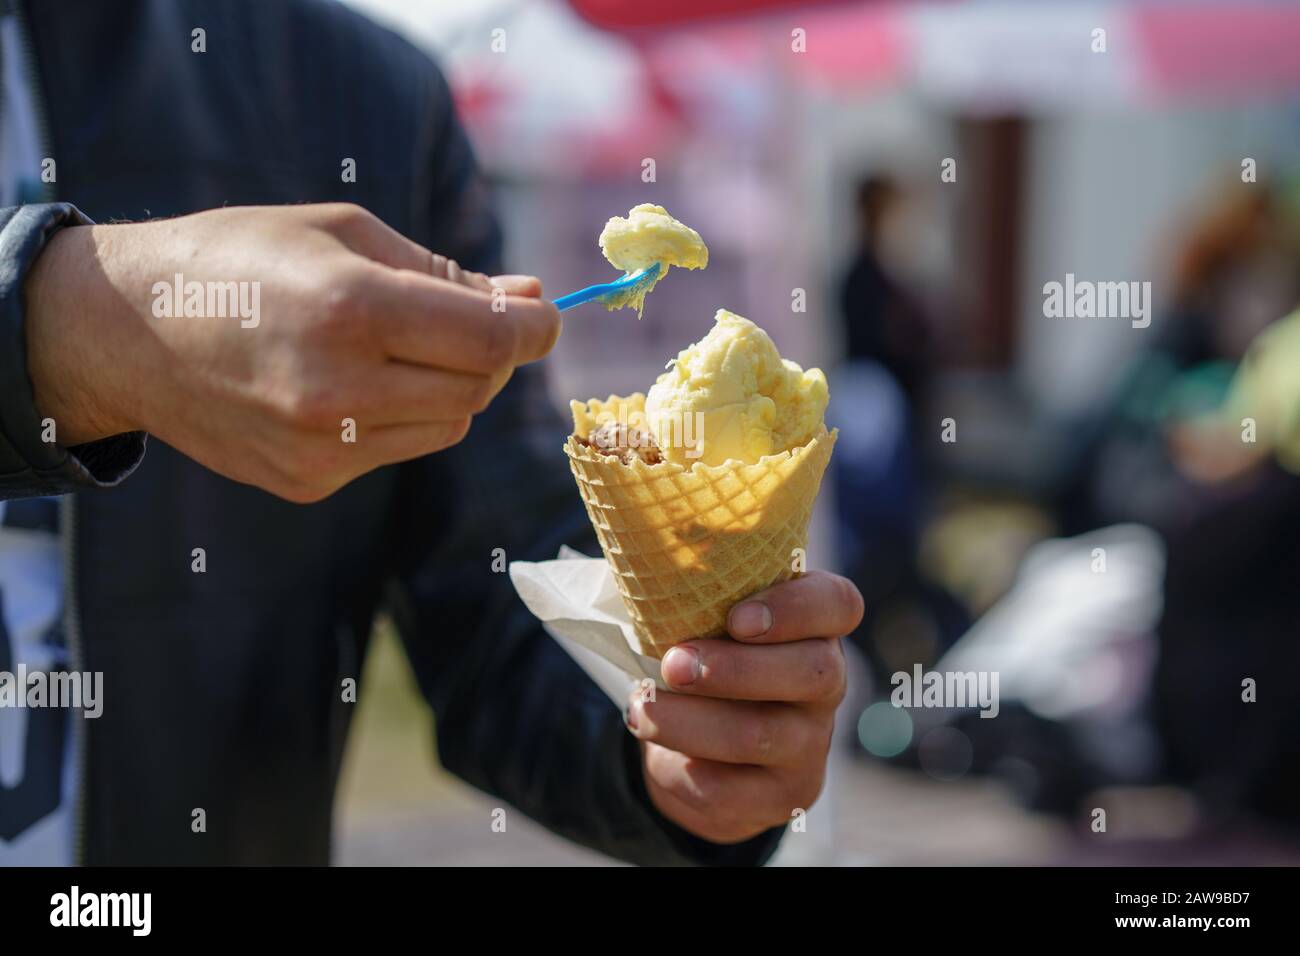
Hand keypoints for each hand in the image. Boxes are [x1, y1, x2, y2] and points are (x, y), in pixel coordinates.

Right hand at [23, 203, 560, 501]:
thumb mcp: (343, 234)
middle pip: (478, 387)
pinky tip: (346, 384)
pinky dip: (399, 415)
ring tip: (388, 347)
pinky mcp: (310, 480)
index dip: (534, 328)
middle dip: (489, 353)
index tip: (544, 315)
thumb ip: (444, 272)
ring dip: (446, 386)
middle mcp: (340, 390)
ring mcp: (323, 447)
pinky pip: (399, 449)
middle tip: (465, 320)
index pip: (489, 339)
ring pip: (449, 424)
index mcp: (352, 311)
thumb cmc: (243, 259)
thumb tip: (528, 298)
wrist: (128, 330)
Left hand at [628, 571, 862, 844]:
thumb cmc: (702, 659)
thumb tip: (646, 568)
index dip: (795, 608)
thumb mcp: (705, 622)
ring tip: (642, 707)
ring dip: (691, 721)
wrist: (700, 749)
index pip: (838, 604)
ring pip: (762, 734)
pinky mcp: (782, 797)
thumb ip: (696, 597)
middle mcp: (827, 683)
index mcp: (815, 626)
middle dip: (735, 669)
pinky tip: (656, 749)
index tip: (736, 617)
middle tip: (673, 664)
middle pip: (812, 672)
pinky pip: (731, 788)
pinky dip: (682, 769)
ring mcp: (810, 744)